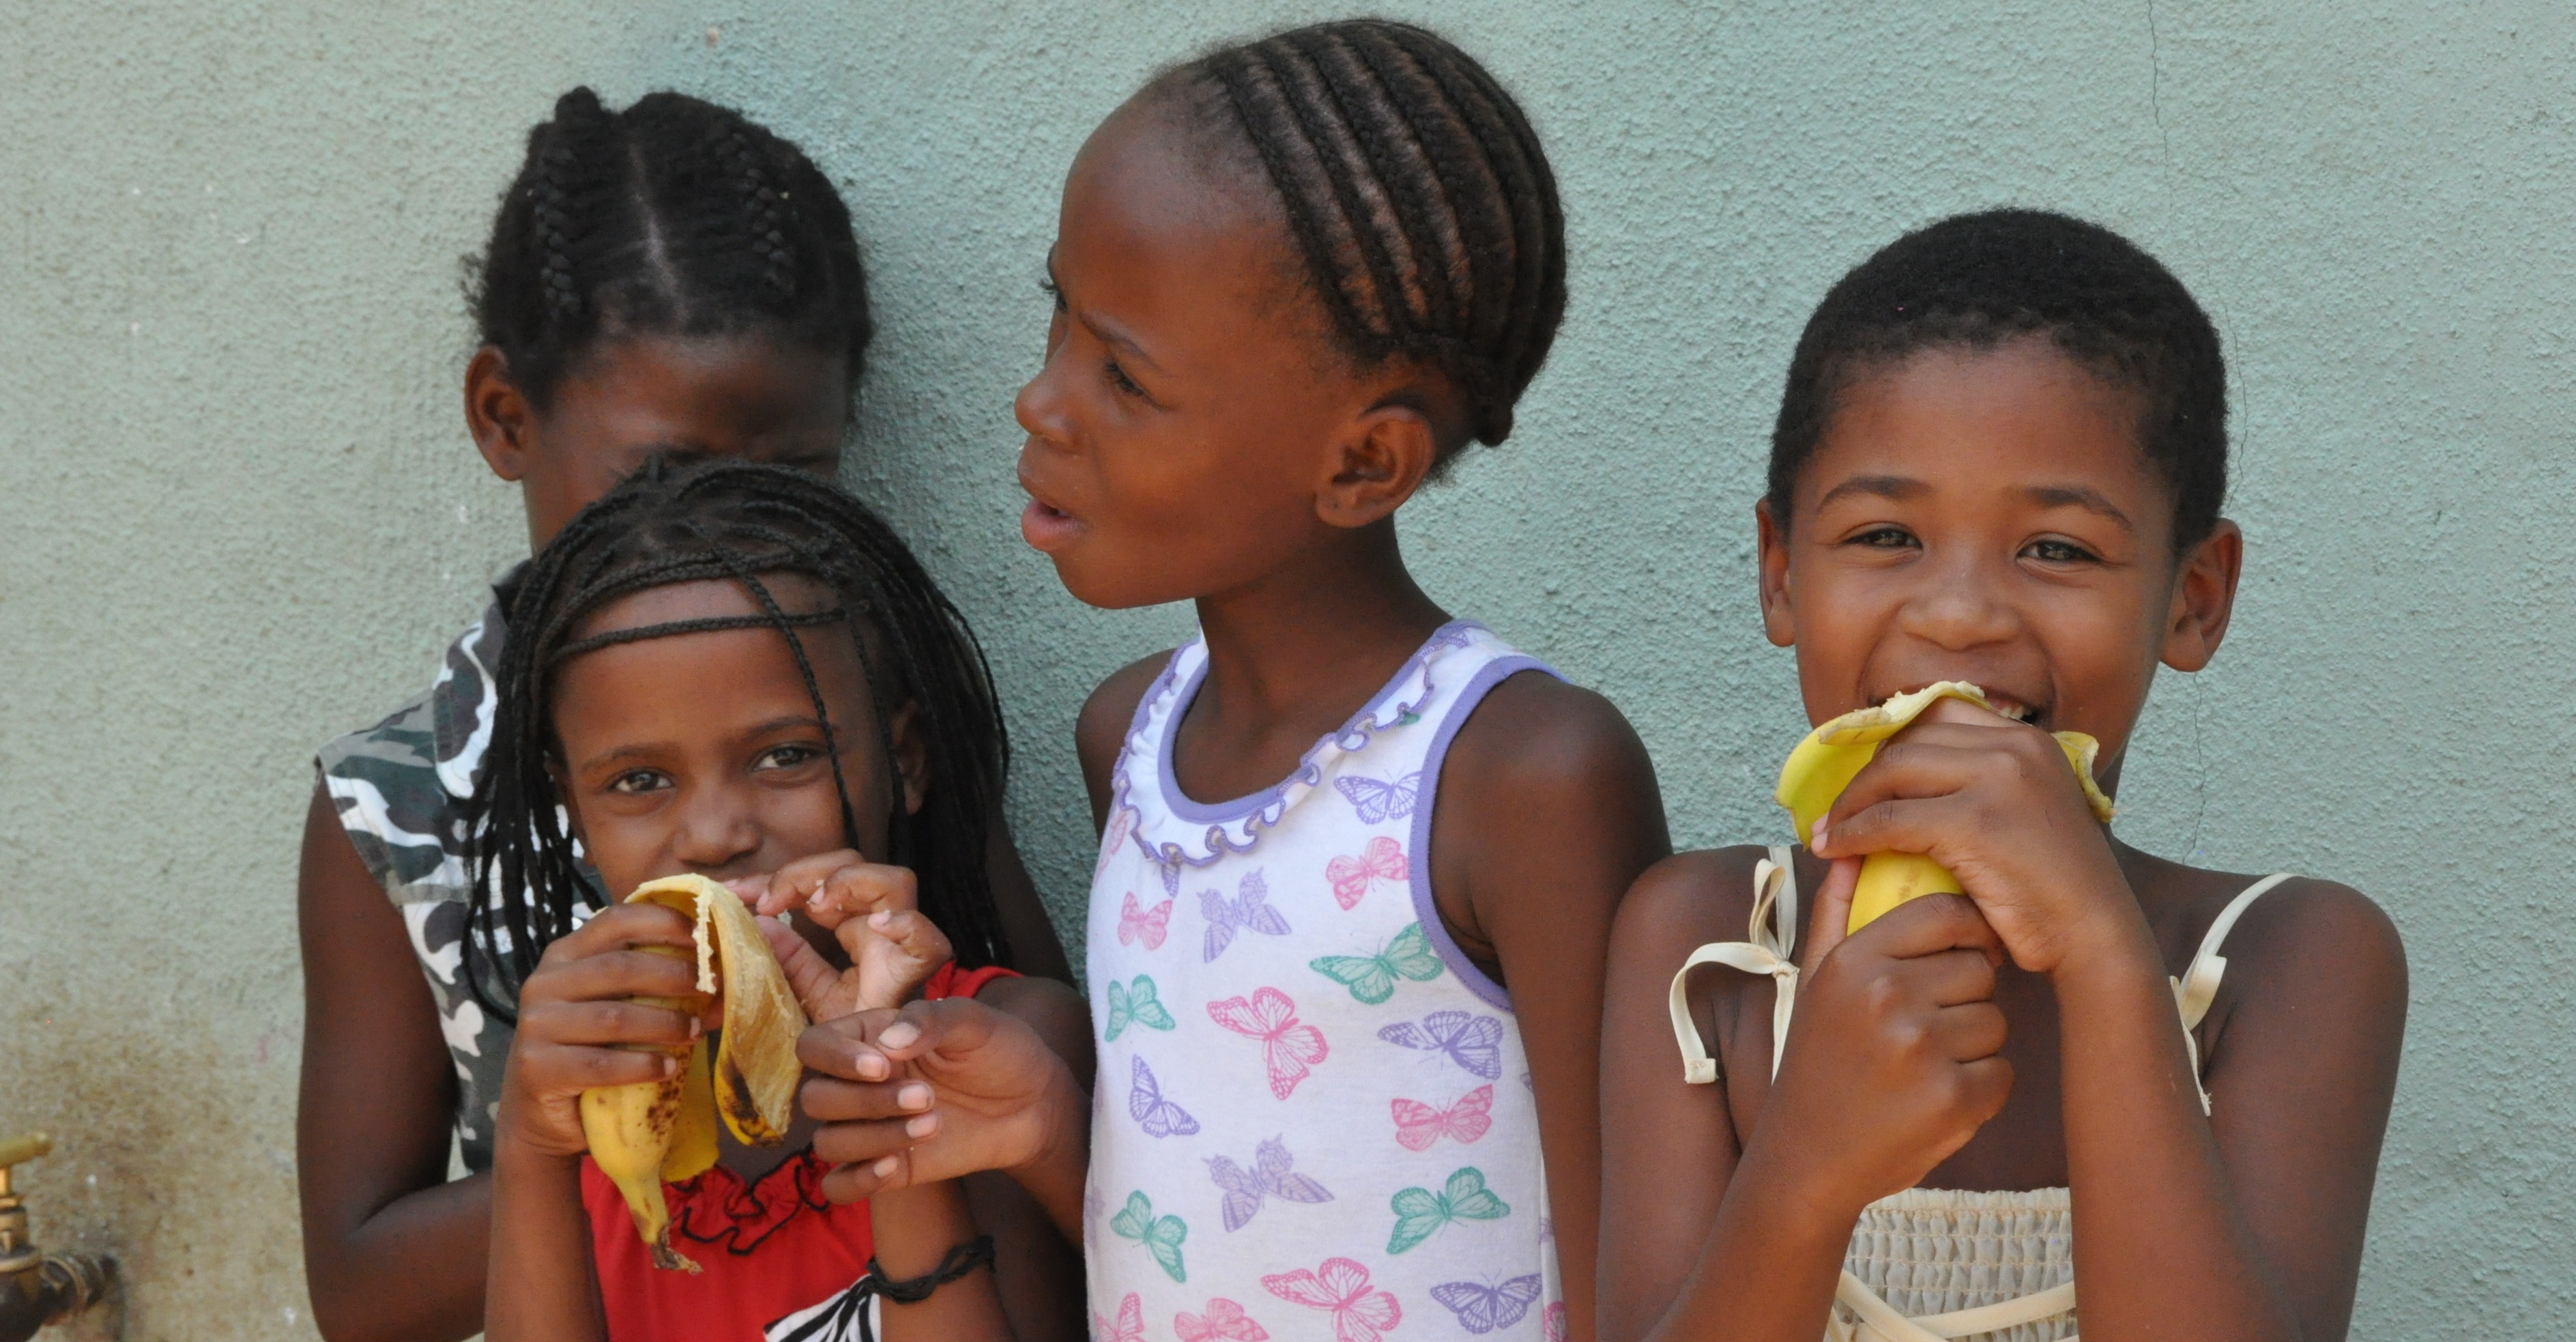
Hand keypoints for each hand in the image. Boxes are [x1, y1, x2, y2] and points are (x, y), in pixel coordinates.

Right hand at [493, 903, 705, 1158]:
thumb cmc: (595, 1051)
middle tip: (710, 990)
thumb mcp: (625, 1009)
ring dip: (665, 1024)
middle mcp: (544, 983)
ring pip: (614, 1018)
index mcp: (566, 955)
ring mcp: (536, 1025)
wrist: (547, 1117)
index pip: (616, 921)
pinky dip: (642, 1066)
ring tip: (695, 1032)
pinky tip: (668, 1069)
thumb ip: (662, 988)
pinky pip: (600, 1064)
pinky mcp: (537, 1067)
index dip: (664, 923)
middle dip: (674, 977)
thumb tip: (727, 981)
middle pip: (619, 968)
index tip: (706, 939)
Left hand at [732, 850, 952, 1019]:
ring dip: (850, 883)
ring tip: (816, 905)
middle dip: (808, 872)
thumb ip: (789, 959)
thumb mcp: (808, 995)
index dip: (777, 878)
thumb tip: (758, 922)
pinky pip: (927, 942)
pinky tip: (875, 926)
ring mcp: (899, 947)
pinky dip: (905, 926)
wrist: (869, 1081)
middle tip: (771, 900)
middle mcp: (877, 928)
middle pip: (855, 865)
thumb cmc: (845, 1040)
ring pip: (895, 882)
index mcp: (851, 927)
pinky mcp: (916, 977)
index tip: (735, 891)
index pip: (818, 881)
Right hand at [796, 997, 1082, 1203]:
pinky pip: (838, 1185)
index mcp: (869, 1038)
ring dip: (873, 1138)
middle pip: (815, 1099)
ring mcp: (868, 1127)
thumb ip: (932, 1020)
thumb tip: (890, 1042)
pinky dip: (857, 1181)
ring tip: (933, 1125)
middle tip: (928, 1097)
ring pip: (827, 1142)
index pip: (813, 1046)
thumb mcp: (975, 1023)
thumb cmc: (1000, 1052)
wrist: (1032, 1104)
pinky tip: (896, 1166)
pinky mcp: (886, 1166)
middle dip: (866, 1102)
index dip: (836, 1059)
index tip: (884, 1066)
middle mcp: (857, 1083)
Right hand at [1752, 892, 2011, 1214]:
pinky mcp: (1954, 1099)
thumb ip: (1834, 912)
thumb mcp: (1814, 981)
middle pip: (1979, 968)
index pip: (1945, 914)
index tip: (1961, 952)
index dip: (1966, 931)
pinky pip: (2002, 1071)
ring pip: (1996, 1020)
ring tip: (1925, 1064)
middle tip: (1925, 1025)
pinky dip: (1980, 1089)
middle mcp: (1887, 997)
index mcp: (1855, 962)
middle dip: (1965, 995)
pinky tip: (1936, 1099)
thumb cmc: (1817, 1061)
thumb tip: (1848, 850)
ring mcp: (1922, 1049)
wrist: (1808, 1156)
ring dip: (1974, 1043)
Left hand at [1813, 697, 2142, 974]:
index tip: (1867, 774)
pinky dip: (1854, 833)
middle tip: (1837, 810)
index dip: (1893, 740)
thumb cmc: (2056, 889)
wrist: (2095, 935)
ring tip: (1830, 832)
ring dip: (1850, 804)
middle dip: (1864, 777)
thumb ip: (1984, 784)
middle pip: (1909, 741)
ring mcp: (1997, 779)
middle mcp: (2015, 747)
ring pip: (1892, 772)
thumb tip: (1914, 777)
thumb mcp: (2028, 812)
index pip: (1940, 713)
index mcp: (2029, 741)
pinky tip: (1837, 851)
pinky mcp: (1974, 821)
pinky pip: (1891, 818)